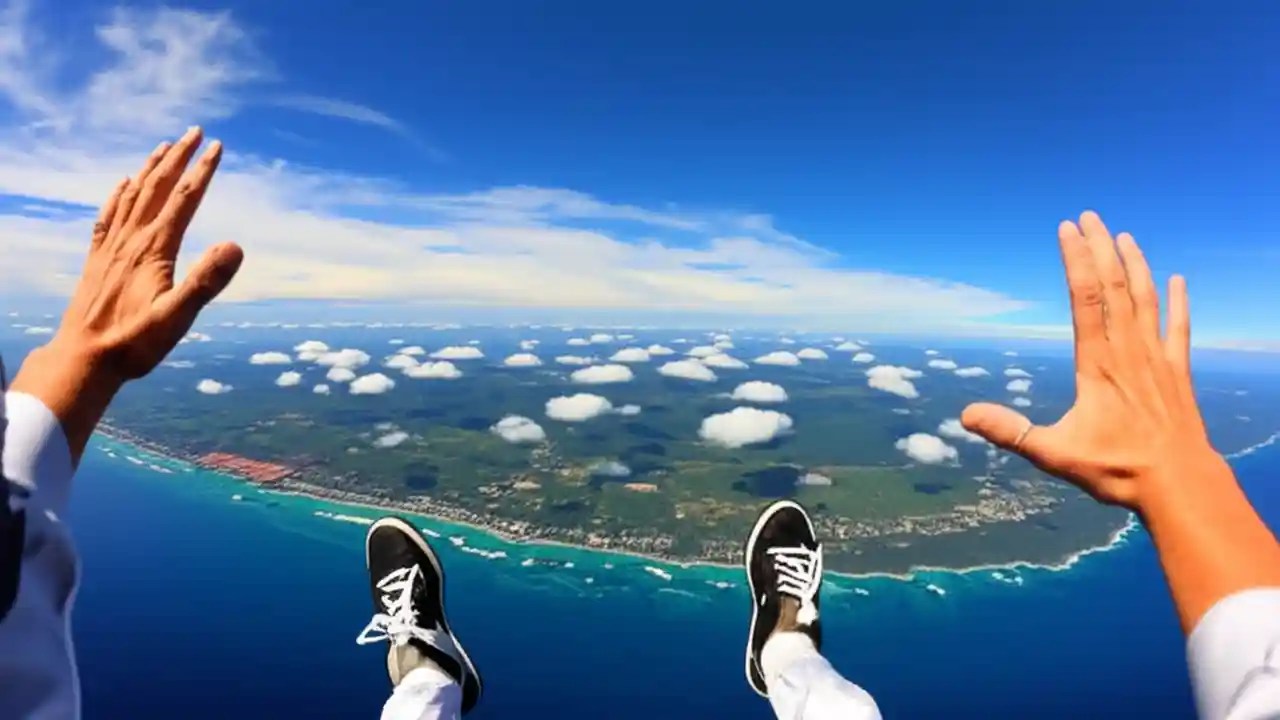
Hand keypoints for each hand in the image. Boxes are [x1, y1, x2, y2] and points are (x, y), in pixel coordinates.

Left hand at [12, 127, 241, 461]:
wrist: (83, 359)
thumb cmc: (134, 343)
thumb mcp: (177, 317)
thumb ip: (206, 281)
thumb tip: (236, 245)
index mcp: (154, 250)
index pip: (184, 200)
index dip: (202, 171)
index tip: (218, 146)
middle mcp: (131, 241)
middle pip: (157, 188)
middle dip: (178, 158)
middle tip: (195, 132)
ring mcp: (112, 248)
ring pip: (132, 196)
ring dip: (150, 169)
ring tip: (164, 147)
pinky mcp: (98, 260)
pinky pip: (109, 216)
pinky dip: (118, 195)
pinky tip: (122, 185)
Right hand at [961, 211, 1217, 510]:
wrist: (1181, 485)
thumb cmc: (1118, 470)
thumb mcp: (1055, 453)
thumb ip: (1011, 432)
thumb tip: (966, 415)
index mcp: (1098, 364)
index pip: (1085, 299)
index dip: (1075, 261)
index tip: (1066, 230)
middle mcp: (1129, 352)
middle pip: (1115, 287)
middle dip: (1101, 249)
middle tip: (1090, 216)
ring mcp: (1157, 360)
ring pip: (1146, 300)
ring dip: (1135, 265)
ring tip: (1124, 236)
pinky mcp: (1177, 374)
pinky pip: (1179, 328)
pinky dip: (1178, 302)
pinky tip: (1178, 280)